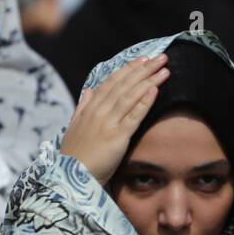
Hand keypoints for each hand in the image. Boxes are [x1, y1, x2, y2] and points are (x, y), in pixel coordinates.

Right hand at [60, 54, 169, 183]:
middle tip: (161, 58)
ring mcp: (108, 122)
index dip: (128, 70)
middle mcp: (99, 111)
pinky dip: (145, 101)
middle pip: (124, 85)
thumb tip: (88, 91)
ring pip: (131, 96)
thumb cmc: (74, 155)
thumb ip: (82, 108)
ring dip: (148, 80)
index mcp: (90, 108)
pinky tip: (155, 90)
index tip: (142, 60)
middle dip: (144, 70)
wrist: (70, 176)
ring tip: (164, 70)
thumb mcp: (75, 127)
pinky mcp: (117, 136)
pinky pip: (134, 116)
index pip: (112, 83)